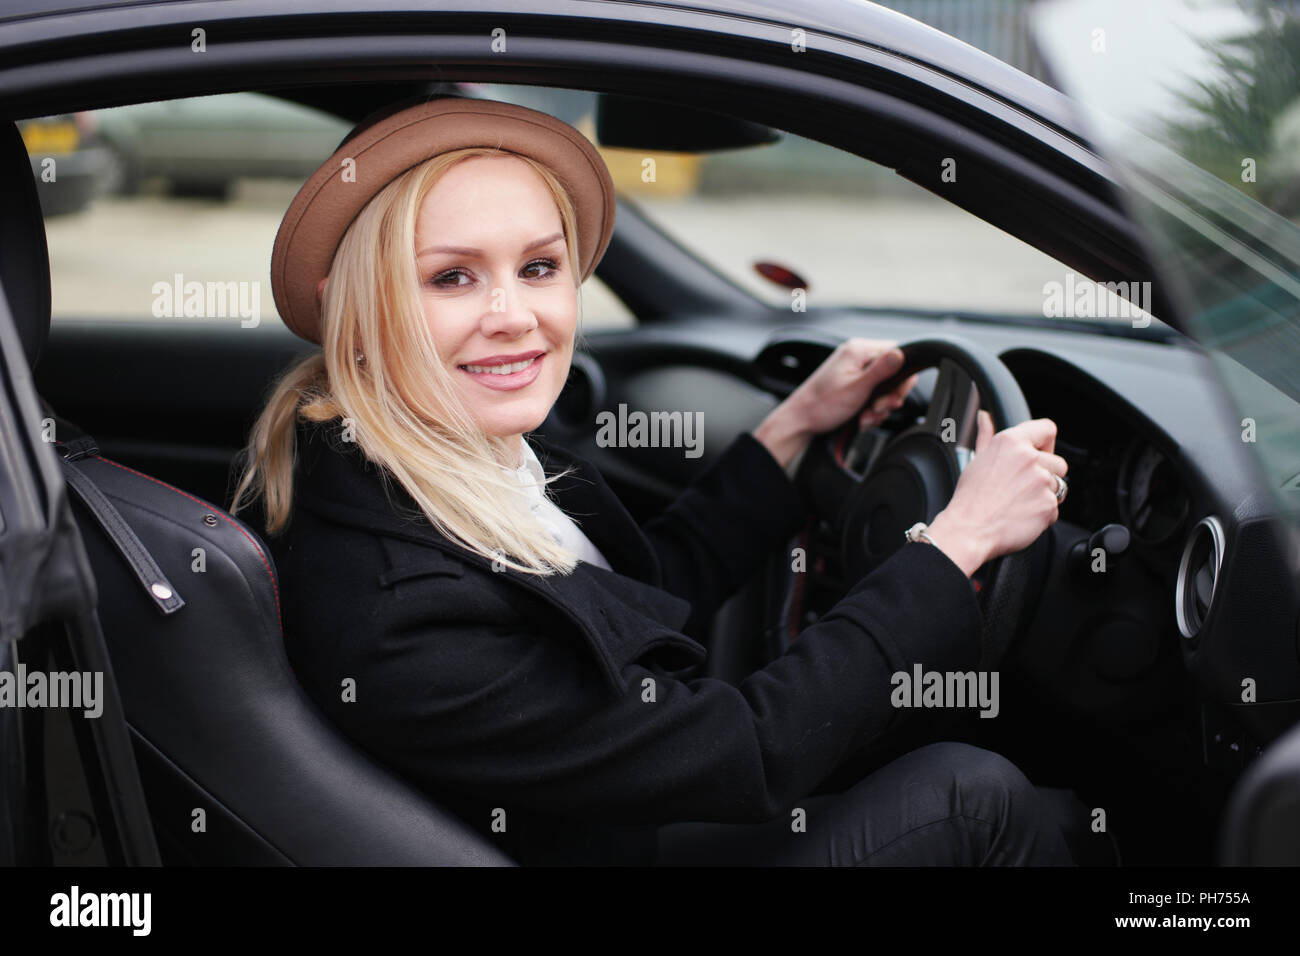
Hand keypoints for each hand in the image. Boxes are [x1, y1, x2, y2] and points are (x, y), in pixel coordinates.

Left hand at [753, 339, 919, 467]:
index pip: (898, 353)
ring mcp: (854, 371)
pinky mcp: (853, 384)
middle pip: (893, 374)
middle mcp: (857, 356)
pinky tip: (861, 418)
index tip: (893, 396)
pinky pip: (873, 396)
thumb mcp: (856, 388)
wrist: (800, 421)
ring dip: (878, 409)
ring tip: (864, 417)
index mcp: (858, 350)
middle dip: (888, 398)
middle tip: (876, 409)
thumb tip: (902, 353)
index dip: (901, 378)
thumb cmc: (822, 405)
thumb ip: (881, 371)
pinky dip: (870, 411)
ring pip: (884, 389)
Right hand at [927, 410, 1068, 576]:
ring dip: (1043, 494)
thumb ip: (986, 434)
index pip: (1047, 429)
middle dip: (1045, 474)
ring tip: (1018, 502)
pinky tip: (1021, 515)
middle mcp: (1029, 458)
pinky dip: (1042, 514)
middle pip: (1058, 462)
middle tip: (1021, 487)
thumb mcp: (977, 459)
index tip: (1037, 454)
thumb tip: (985, 417)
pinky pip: (1054, 507)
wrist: (969, 530)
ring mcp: (1041, 482)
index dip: (1045, 443)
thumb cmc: (970, 497)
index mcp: (1011, 442)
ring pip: (1058, 486)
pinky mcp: (1048, 505)